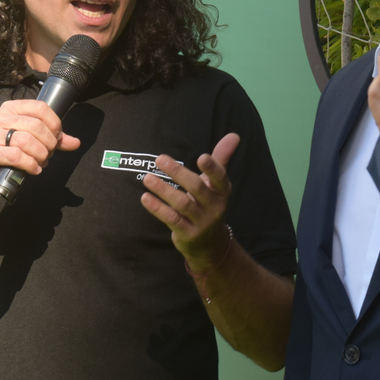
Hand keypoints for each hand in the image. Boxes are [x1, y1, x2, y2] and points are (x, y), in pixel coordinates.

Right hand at [0, 99, 81, 188]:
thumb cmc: (12, 153)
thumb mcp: (35, 140)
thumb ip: (55, 139)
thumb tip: (75, 143)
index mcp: (10, 108)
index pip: (40, 108)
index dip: (54, 124)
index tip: (57, 137)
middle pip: (35, 125)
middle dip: (49, 143)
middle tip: (49, 153)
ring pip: (26, 141)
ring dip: (40, 154)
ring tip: (41, 161)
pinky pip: (16, 156)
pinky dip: (30, 164)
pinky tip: (34, 169)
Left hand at [141, 133, 237, 271]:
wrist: (210, 244)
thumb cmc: (209, 204)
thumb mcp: (217, 184)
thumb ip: (222, 158)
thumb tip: (234, 135)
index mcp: (222, 192)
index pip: (220, 179)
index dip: (212, 168)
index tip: (201, 157)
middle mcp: (214, 207)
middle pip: (197, 189)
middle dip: (178, 173)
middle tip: (160, 159)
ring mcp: (201, 222)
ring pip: (182, 204)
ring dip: (163, 190)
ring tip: (147, 178)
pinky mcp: (187, 234)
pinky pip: (172, 220)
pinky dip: (158, 208)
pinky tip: (145, 198)